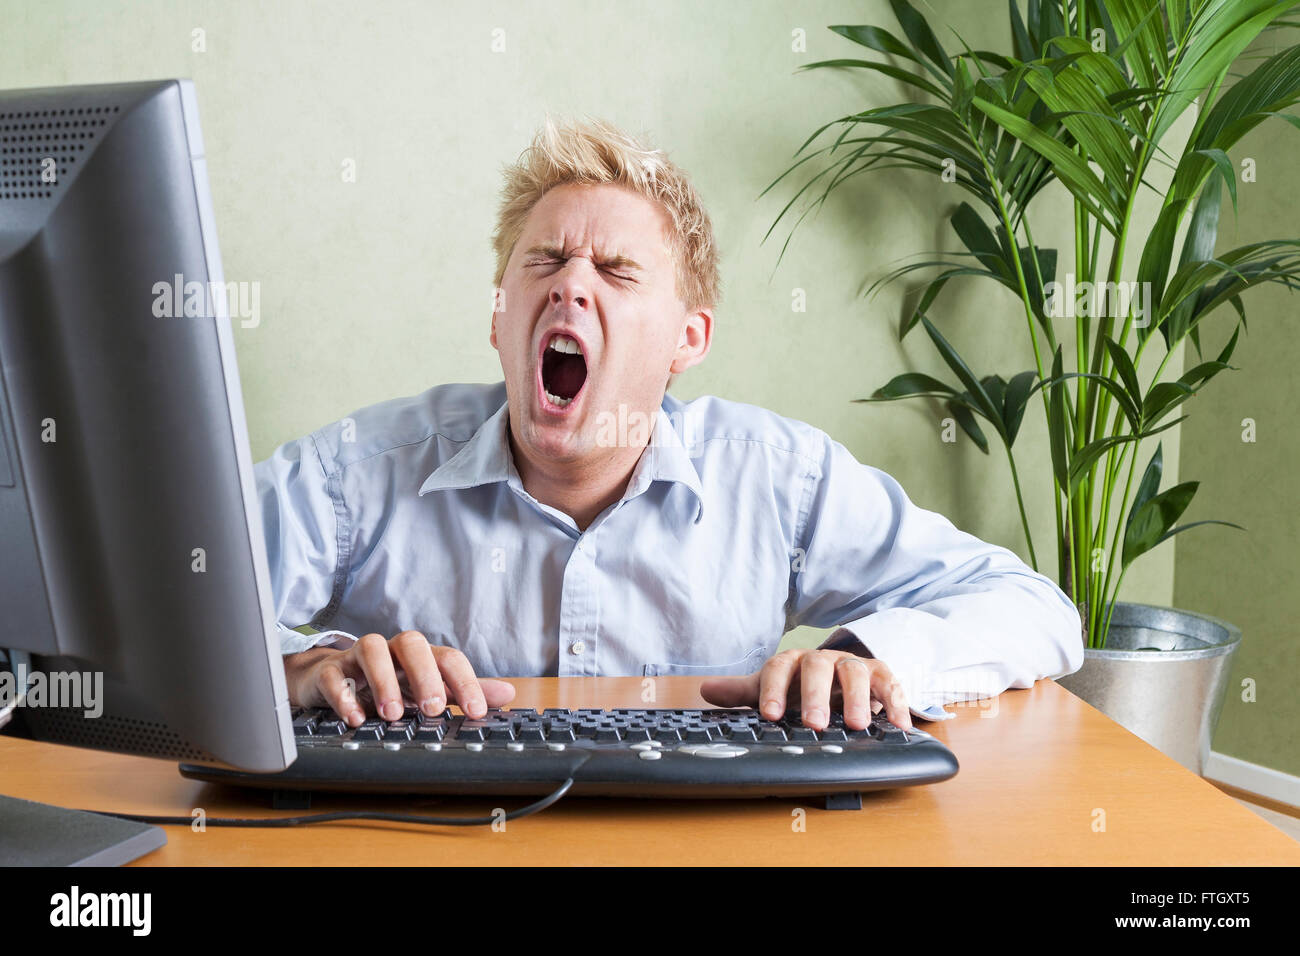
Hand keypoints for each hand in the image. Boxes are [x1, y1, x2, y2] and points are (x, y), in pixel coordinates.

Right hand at [283, 630, 515, 726]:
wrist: (331, 680)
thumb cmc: (388, 684)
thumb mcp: (427, 688)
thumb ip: (463, 691)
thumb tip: (507, 694)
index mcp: (420, 656)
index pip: (448, 658)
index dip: (465, 682)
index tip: (476, 711)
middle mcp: (392, 650)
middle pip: (412, 643)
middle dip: (425, 675)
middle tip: (433, 709)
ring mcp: (359, 657)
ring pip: (371, 649)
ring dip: (384, 680)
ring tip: (393, 715)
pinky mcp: (330, 671)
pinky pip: (335, 676)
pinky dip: (344, 696)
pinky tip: (355, 719)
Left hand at [697, 648, 912, 730]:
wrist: (843, 674)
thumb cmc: (802, 686)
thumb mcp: (774, 688)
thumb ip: (744, 691)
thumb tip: (706, 689)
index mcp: (792, 662)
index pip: (779, 668)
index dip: (773, 689)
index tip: (770, 715)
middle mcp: (823, 660)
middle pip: (817, 668)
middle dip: (816, 695)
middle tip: (814, 724)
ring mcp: (853, 666)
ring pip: (856, 673)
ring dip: (858, 699)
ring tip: (857, 726)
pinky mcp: (882, 675)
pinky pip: (891, 684)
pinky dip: (897, 704)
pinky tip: (899, 726)